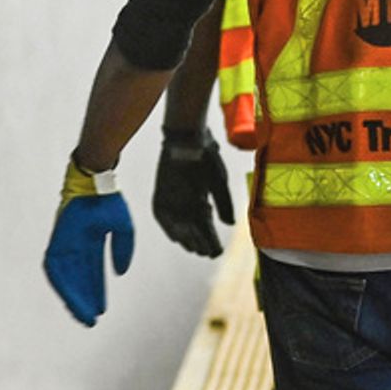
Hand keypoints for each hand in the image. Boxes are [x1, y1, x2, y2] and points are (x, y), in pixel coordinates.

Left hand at [43, 159, 134, 326]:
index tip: (100, 312)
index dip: (95, 292)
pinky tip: (69, 296)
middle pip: (77, 280)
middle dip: (83, 300)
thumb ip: (122, 250)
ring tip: (82, 314)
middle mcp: (75, 245)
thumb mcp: (123, 229)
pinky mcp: (56, 239)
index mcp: (90, 242)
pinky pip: (54, 267)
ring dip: (73, 296)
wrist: (94, 180)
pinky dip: (61, 283)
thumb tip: (120, 273)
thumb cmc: (108, 199)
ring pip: (66, 278)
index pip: (91, 273)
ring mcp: (64, 242)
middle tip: (89, 321)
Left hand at [153, 128, 235, 257]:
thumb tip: (229, 224)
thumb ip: (223, 204)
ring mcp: (173, 199)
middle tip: (206, 253)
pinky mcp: (161, 194)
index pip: (206, 226)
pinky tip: (179, 237)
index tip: (217, 252)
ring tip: (195, 248)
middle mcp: (186, 202)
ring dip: (186, 238)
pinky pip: (164, 217)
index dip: (211, 239)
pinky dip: (171, 228)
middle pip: (192, 229)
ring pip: (179, 226)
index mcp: (201, 200)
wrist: (188, 137)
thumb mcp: (219, 182)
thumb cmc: (207, 157)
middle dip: (199, 242)